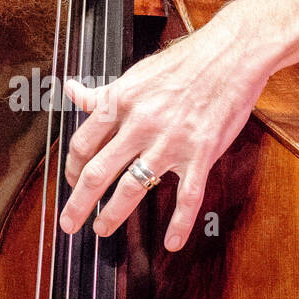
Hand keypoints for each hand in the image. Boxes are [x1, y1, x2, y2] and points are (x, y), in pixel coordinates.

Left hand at [58, 20, 267, 250]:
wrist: (230, 55)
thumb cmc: (182, 63)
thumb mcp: (135, 74)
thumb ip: (103, 92)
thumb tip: (72, 92)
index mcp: (120, 103)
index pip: (82, 143)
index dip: (71, 167)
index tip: (71, 180)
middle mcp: (139, 124)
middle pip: (97, 171)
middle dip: (78, 202)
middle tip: (68, 223)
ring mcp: (170, 142)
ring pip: (132, 187)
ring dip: (112, 214)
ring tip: (101, 229)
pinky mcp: (200, 154)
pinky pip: (187, 197)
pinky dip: (179, 224)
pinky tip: (171, 243)